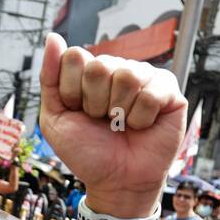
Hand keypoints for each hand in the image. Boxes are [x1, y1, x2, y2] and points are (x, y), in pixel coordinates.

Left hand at [39, 33, 184, 218]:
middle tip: (103, 121)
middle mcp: (117, 70)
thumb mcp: (55, 118)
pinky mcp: (169, 91)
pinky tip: (142, 126)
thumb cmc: (87, 152)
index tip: (78, 111)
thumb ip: (50, 78)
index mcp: (89, 73)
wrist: (115, 182)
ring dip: (119, 112)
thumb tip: (52, 37)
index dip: (72, 91)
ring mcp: (144, 78)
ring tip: (122, 124)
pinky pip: (150, 94)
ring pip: (127, 77)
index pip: (75, 57)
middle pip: (100, 65)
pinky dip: (141, 119)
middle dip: (95, 102)